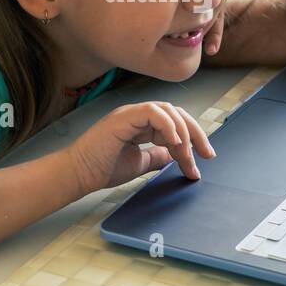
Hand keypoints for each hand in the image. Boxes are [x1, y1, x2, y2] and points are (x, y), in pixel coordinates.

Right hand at [66, 101, 216, 194]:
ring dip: (183, 133)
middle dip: (195, 134)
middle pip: (177, 114)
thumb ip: (157, 156)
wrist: (79, 174)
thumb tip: (177, 156)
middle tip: (206, 155)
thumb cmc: (101, 168)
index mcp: (142, 123)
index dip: (193, 139)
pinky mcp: (123, 117)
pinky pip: (152, 112)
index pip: (175, 123)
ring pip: (168, 111)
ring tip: (186, 154)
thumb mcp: (140, 163)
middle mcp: (138, 115)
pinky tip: (173, 143)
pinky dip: (167, 125)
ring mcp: (130, 113)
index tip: (203, 159)